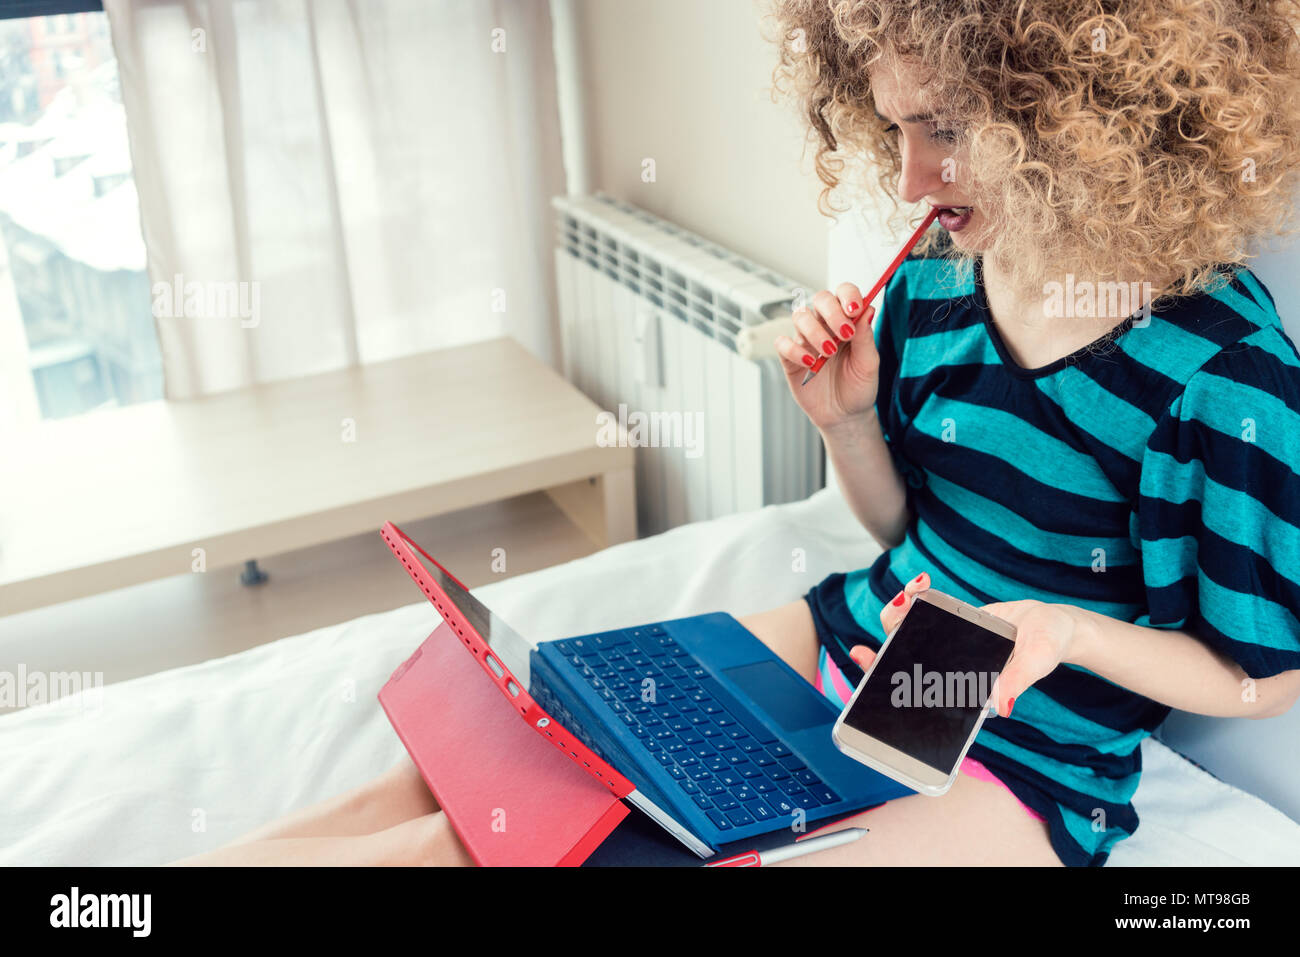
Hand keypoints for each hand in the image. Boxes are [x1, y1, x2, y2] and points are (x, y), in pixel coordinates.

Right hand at [773, 284, 879, 431]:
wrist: (844, 416)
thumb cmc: (858, 387)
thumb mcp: (869, 364)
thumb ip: (866, 337)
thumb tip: (868, 309)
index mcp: (847, 321)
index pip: (843, 293)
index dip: (848, 295)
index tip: (855, 309)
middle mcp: (825, 325)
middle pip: (820, 299)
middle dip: (832, 312)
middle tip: (844, 333)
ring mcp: (806, 340)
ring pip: (801, 317)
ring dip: (815, 332)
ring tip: (829, 353)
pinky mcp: (790, 358)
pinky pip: (783, 343)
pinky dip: (794, 350)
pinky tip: (811, 363)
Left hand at [846, 574, 1084, 717]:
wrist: (1055, 624)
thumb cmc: (1049, 646)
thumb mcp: (1037, 661)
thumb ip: (1018, 681)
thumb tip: (1000, 706)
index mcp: (962, 684)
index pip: (917, 690)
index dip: (886, 679)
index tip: (863, 658)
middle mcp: (948, 667)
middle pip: (901, 660)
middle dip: (879, 650)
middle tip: (880, 625)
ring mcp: (947, 644)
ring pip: (908, 633)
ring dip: (899, 614)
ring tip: (913, 590)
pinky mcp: (951, 623)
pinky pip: (924, 613)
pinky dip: (917, 599)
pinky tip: (922, 584)